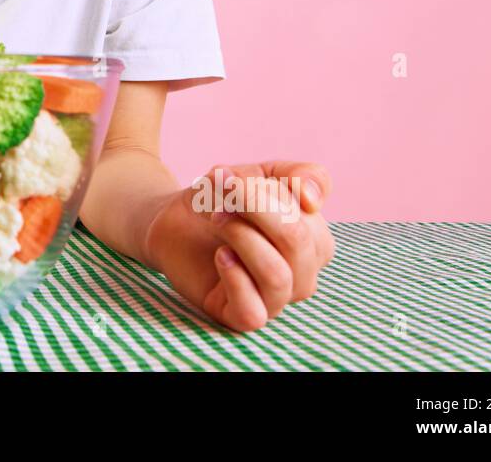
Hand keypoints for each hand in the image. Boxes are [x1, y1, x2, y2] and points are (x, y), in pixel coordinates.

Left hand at [145, 161, 334, 331]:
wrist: (176, 220)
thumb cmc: (222, 200)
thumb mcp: (258, 175)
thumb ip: (297, 174)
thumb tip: (312, 198)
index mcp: (315, 242)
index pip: (308, 215)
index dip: (267, 191)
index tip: (232, 179)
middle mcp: (303, 275)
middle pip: (296, 242)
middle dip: (254, 209)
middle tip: (221, 196)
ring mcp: (275, 299)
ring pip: (277, 275)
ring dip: (242, 237)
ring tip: (217, 219)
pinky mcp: (243, 316)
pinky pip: (253, 313)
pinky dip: (235, 278)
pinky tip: (220, 255)